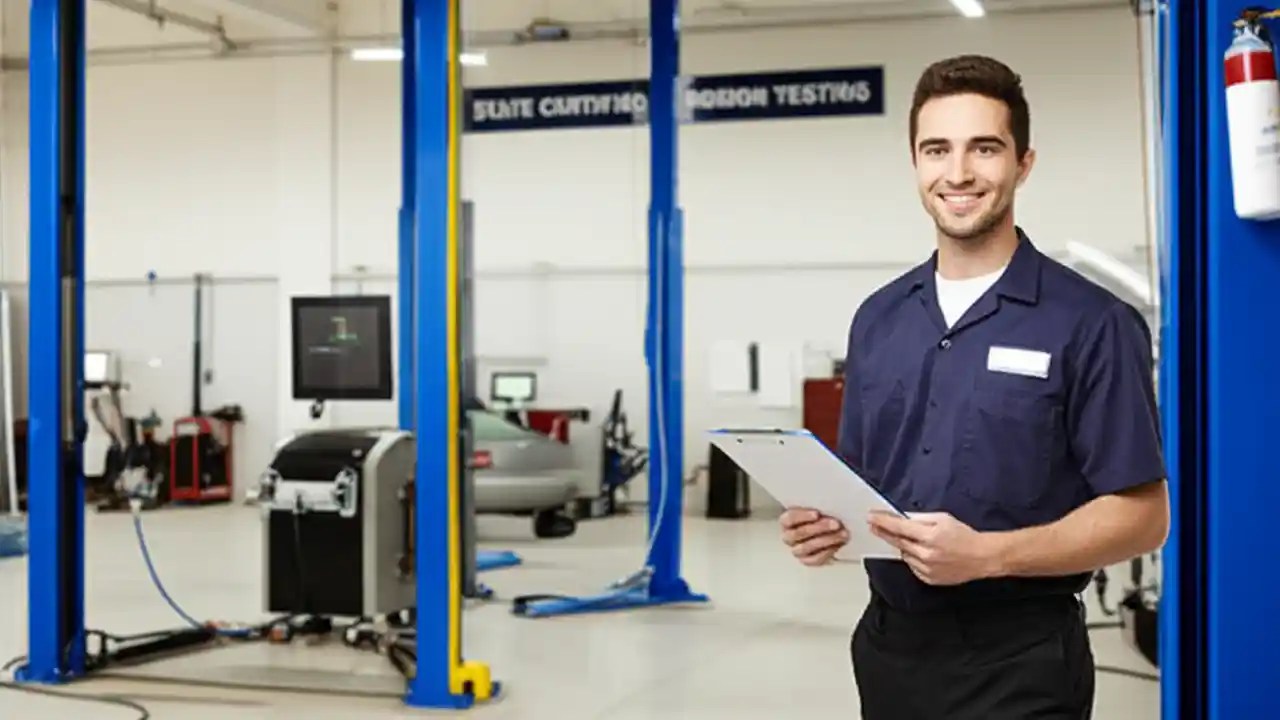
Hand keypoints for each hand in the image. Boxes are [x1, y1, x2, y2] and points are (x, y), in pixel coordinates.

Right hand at [780, 507, 848, 566]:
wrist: (828, 531)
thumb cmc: (821, 516)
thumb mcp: (818, 507)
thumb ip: (819, 505)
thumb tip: (827, 502)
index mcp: (786, 521)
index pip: (789, 518)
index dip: (802, 516)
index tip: (817, 514)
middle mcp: (788, 536)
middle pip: (799, 533)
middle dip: (819, 528)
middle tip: (836, 524)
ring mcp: (797, 550)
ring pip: (806, 547)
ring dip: (826, 540)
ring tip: (842, 534)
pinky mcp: (807, 560)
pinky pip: (815, 559)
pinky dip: (827, 552)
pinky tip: (838, 544)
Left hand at [866, 511, 1002, 585]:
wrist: (982, 557)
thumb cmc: (964, 536)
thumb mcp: (943, 518)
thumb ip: (920, 518)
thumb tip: (903, 517)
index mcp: (930, 536)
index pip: (899, 527)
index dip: (883, 522)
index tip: (871, 517)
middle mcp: (926, 554)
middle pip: (898, 542)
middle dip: (884, 532)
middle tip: (873, 525)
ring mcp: (927, 569)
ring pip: (905, 555)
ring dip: (903, 546)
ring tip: (914, 540)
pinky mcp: (930, 579)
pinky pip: (913, 567)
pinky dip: (913, 559)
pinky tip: (921, 553)